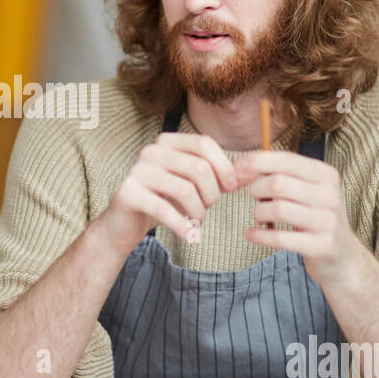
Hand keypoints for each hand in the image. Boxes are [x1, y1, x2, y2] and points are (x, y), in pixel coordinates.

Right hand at [96, 132, 238, 258]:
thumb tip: (254, 171)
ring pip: (185, 190)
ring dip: (198, 212)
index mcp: (167, 142)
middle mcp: (151, 151)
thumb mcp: (194, 186)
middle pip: (198, 168)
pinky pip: (165, 210)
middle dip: (212, 194)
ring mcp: (137, 171)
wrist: (124, 224)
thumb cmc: (164, 201)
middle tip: (208, 209)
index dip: (224, 166)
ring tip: (196, 221)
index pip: (204, 144)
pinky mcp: (128, 194)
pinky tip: (189, 235)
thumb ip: (222, 177)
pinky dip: (183, 226)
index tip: (232, 188)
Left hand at [232, 149, 358, 285]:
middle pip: (278, 184)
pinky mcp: (320, 246)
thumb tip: (243, 166)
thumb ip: (281, 174)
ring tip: (258, 216)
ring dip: (258, 212)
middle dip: (256, 189)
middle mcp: (330, 196)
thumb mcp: (307, 190)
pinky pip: (279, 238)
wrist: (342, 255)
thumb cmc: (314, 216)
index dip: (257, 162)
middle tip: (254, 198)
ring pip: (277, 209)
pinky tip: (251, 234)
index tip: (238, 168)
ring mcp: (328, 222)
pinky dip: (259, 235)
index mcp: (327, 175)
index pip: (286, 160)